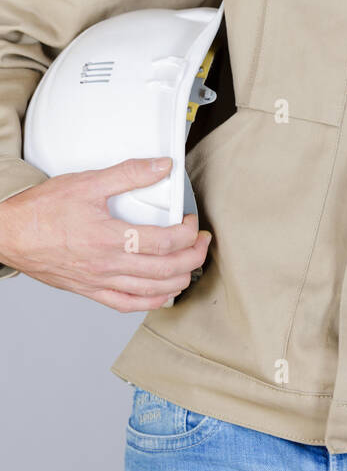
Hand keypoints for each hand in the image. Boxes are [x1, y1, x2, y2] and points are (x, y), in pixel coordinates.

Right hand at [0, 157, 211, 310]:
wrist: (10, 234)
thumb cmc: (43, 211)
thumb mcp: (88, 183)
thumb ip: (129, 174)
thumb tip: (161, 166)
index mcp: (111, 238)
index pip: (165, 241)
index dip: (188, 233)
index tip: (192, 222)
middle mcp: (108, 265)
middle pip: (166, 270)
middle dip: (193, 257)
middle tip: (203, 243)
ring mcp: (100, 282)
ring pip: (152, 291)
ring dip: (180, 280)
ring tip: (191, 265)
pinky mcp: (90, 291)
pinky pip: (127, 305)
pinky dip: (152, 302)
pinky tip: (163, 294)